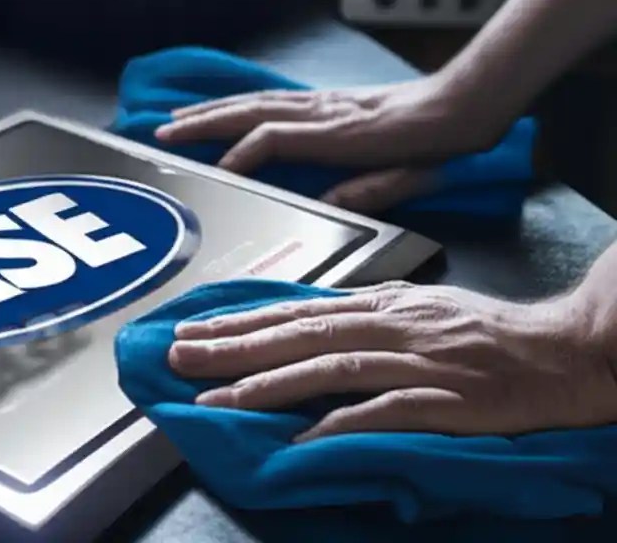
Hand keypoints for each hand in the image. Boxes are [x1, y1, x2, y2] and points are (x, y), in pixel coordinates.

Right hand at [153, 77, 497, 213]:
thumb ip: (366, 190)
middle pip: (248, 113)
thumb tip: (324, 207)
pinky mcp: (325, 101)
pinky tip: (222, 108)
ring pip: (253, 102)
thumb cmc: (438, 144)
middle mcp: (322, 112)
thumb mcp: (408, 176)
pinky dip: (237, 103)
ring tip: (176, 119)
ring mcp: (320, 103)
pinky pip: (269, 99)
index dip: (239, 156)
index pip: (271, 140)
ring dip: (210, 110)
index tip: (214, 176)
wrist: (465, 102)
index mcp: (337, 134)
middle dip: (201, 124)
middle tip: (161, 135)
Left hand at [168, 282, 616, 441]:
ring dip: (269, 383)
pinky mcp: (447, 401)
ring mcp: (418, 362)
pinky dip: (342, 423)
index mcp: (381, 304)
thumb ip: (361, 319)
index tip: (191, 328)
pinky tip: (304, 439)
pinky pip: (386, 412)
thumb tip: (303, 326)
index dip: (239, 321)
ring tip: (219, 397)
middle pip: (297, 333)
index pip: (294, 310)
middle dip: (232, 347)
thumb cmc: (489, 333)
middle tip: (179, 356)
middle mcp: (391, 326)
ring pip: (330, 367)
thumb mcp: (417, 310)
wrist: (565, 351)